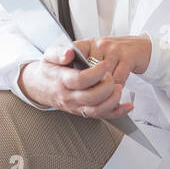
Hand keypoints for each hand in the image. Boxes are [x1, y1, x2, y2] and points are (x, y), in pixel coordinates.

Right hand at [18, 44, 134, 119]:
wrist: (41, 87)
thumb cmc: (49, 70)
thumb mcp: (49, 56)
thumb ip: (59, 52)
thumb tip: (69, 53)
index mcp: (62, 80)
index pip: (80, 80)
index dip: (96, 72)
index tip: (104, 63)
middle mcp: (69, 97)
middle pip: (92, 97)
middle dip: (106, 85)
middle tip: (110, 75)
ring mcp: (77, 106)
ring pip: (98, 110)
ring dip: (113, 99)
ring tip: (118, 87)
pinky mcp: (84, 112)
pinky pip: (102, 116)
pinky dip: (118, 112)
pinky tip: (128, 105)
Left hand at [72, 35, 151, 85]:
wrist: (140, 48)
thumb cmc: (115, 54)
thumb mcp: (96, 56)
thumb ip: (83, 65)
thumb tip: (71, 82)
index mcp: (89, 44)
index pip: (74, 51)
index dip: (68, 63)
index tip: (68, 78)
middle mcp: (100, 44)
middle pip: (89, 70)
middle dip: (91, 85)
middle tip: (90, 94)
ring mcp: (114, 49)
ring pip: (104, 76)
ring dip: (105, 88)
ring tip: (105, 93)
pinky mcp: (127, 56)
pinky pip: (118, 78)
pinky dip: (117, 87)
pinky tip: (116, 89)